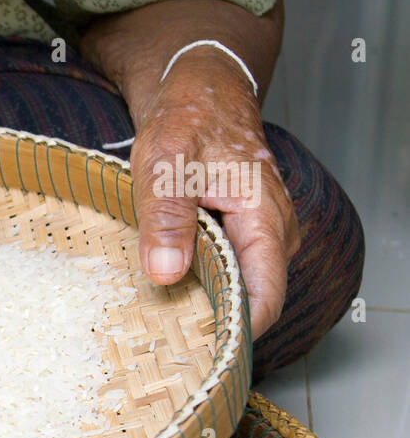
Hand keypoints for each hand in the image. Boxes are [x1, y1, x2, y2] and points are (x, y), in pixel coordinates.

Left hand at [129, 48, 299, 336]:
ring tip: (161, 310)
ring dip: (205, 300)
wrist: (201, 91)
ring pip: (240, 286)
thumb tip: (167, 272)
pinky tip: (171, 283)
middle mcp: (275, 232)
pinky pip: (232, 271)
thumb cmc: (186, 121)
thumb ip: (167, 219)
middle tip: (164, 334)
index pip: (265, 298)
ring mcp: (264, 234)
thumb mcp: (164, 166)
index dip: (235, 329)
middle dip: (213, 320)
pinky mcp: (247, 234)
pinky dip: (203, 280)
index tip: (196, 347)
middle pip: (253, 299)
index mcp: (264, 220)